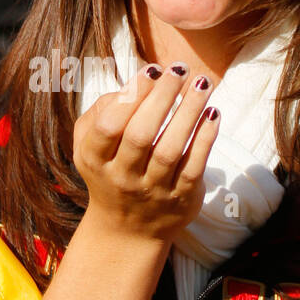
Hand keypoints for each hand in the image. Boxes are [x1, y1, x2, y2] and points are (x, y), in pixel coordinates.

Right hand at [72, 63, 219, 244]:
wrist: (127, 231)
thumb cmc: (108, 171)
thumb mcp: (86, 146)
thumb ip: (98, 112)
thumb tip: (132, 85)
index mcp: (95, 160)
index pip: (110, 126)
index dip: (131, 96)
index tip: (152, 70)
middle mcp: (122, 178)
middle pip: (141, 135)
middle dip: (162, 97)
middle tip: (180, 69)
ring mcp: (152, 191)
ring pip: (171, 150)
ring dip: (189, 112)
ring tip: (203, 83)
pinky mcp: (181, 199)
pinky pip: (195, 166)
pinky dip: (206, 138)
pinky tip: (213, 112)